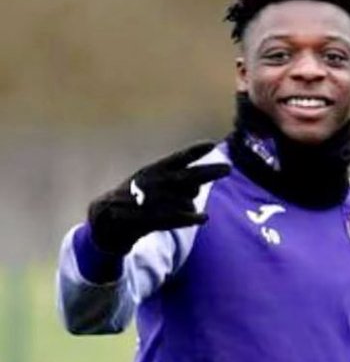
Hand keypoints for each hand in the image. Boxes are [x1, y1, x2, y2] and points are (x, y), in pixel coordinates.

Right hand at [86, 143, 229, 255]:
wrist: (109, 217)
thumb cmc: (135, 196)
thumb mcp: (150, 180)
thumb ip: (175, 180)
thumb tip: (200, 185)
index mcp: (154, 169)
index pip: (178, 158)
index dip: (195, 151)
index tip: (211, 143)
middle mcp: (156, 181)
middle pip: (190, 176)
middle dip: (211, 171)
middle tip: (228, 168)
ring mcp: (156, 199)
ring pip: (188, 200)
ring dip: (189, 204)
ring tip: (176, 208)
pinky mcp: (154, 217)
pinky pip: (183, 217)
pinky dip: (194, 217)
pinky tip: (204, 218)